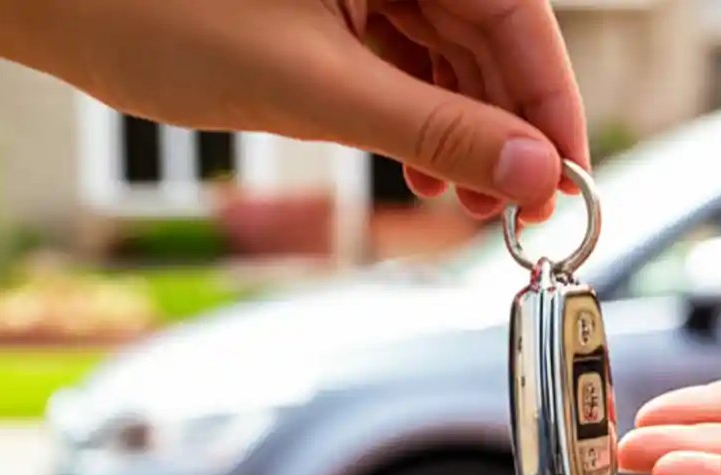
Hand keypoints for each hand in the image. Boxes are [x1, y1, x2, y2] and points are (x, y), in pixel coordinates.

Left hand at [0, 0, 586, 220]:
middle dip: (507, 127)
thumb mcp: (313, 89)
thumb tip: (534, 173)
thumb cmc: (154, 15)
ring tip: (461, 200)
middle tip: (517, 210)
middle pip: (492, 34)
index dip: (552, 105)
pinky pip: (405, 50)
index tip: (567, 181)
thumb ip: (433, 128)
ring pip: (451, 47)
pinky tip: (419, 164)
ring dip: (465, 125)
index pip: (518, 15)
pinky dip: (418, 108)